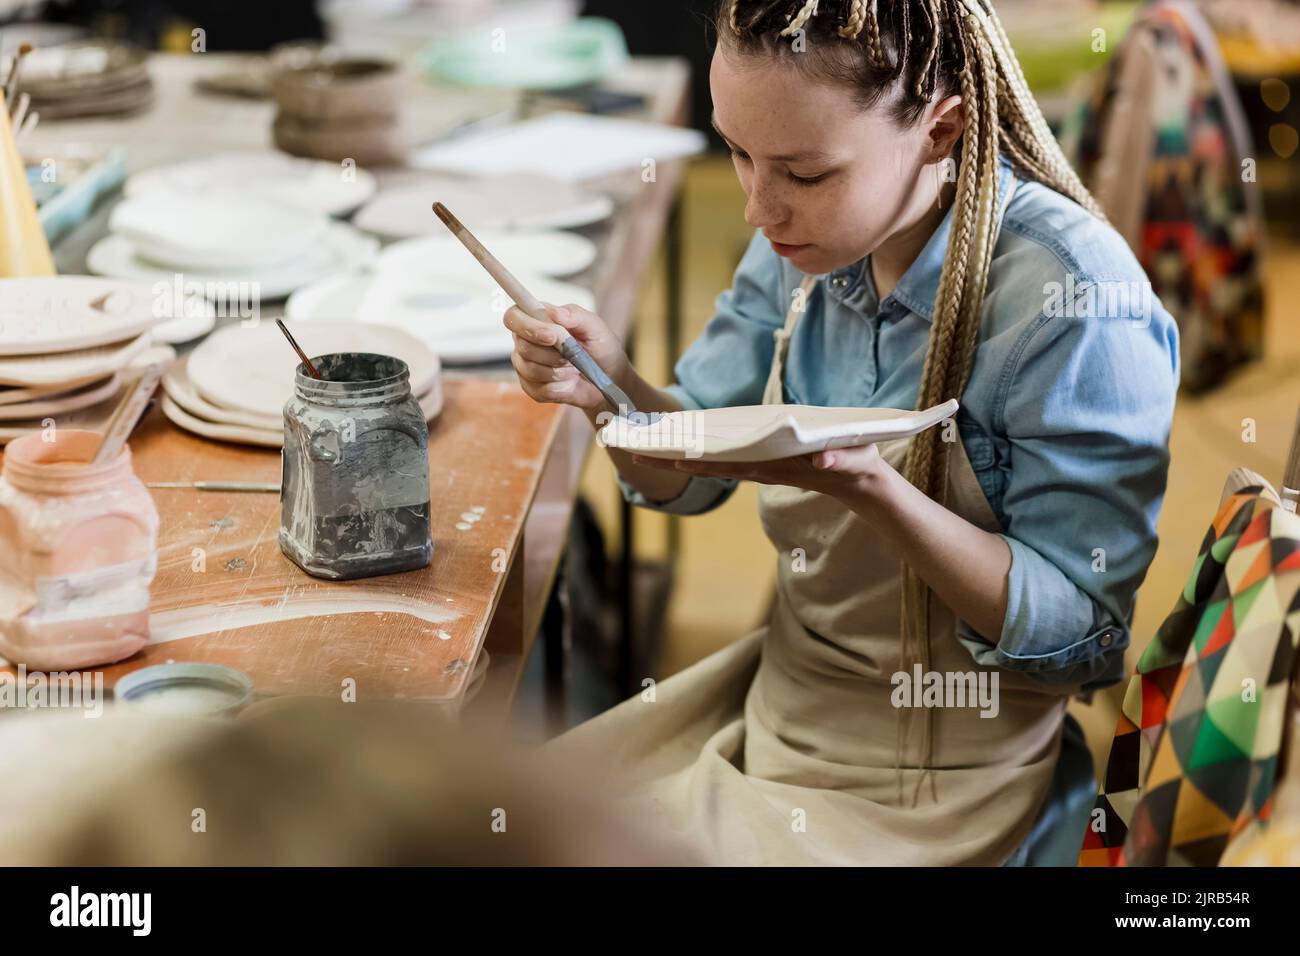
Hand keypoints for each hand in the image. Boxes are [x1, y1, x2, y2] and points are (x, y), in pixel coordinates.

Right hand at [505, 302, 630, 412]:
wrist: (608, 375)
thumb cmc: (598, 345)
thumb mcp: (594, 326)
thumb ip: (575, 315)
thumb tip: (555, 312)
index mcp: (535, 320)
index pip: (513, 317)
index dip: (527, 326)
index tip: (552, 336)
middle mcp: (525, 342)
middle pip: (523, 347)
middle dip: (552, 353)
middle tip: (573, 355)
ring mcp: (525, 366)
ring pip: (531, 370)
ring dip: (559, 370)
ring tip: (574, 367)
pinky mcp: (532, 388)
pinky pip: (540, 390)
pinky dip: (561, 387)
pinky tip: (570, 381)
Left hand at [631, 443, 889, 507]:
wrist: (860, 484)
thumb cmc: (855, 467)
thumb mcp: (852, 460)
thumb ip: (838, 459)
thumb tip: (821, 458)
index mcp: (774, 466)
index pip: (728, 464)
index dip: (697, 460)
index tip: (667, 457)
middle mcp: (760, 468)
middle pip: (708, 464)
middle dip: (672, 459)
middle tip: (634, 452)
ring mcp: (760, 467)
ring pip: (712, 462)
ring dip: (680, 457)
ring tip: (646, 448)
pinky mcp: (764, 463)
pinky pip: (725, 459)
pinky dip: (701, 454)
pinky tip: (682, 449)